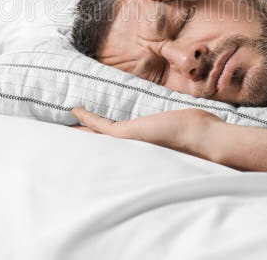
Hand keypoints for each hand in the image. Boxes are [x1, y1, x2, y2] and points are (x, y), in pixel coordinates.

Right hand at [71, 107, 223, 158]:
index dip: (102, 154)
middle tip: (61, 150)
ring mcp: (130, 146)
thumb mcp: (185, 135)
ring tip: (59, 134)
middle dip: (82, 153)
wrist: (207, 143)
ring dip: (77, 136)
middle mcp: (134, 155)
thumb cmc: (202, 141)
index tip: (88, 155)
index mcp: (144, 156)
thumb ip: (178, 135)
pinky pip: (100, 126)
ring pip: (96, 142)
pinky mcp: (129, 135)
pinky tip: (74, 110)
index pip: (118, 156)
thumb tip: (188, 128)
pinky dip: (87, 118)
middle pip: (102, 154)